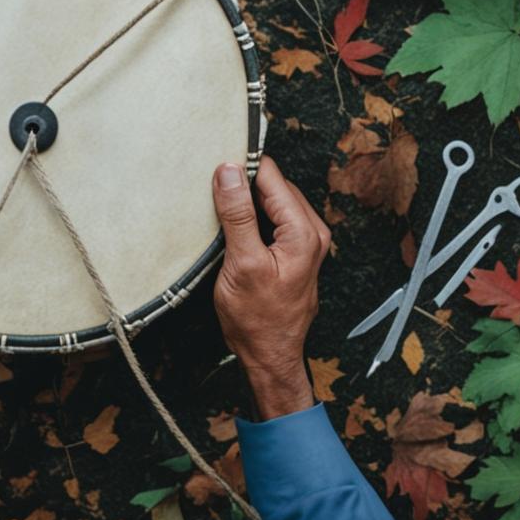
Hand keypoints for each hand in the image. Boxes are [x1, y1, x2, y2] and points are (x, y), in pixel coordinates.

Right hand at [211, 156, 329, 419]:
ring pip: (272, 201)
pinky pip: (272, 219)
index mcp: (304, 231)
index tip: (212, 162)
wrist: (269, 357)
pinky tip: (229, 221)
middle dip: (243, 180)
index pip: (272, 178)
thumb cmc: (257, 319)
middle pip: (274, 186)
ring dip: (245, 198)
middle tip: (208, 181)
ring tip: (215, 200)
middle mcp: (311, 232)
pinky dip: (250, 215)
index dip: (242, 167)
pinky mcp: (293, 252)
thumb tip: (229, 172)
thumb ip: (237, 214)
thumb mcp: (242, 263)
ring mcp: (304, 242)